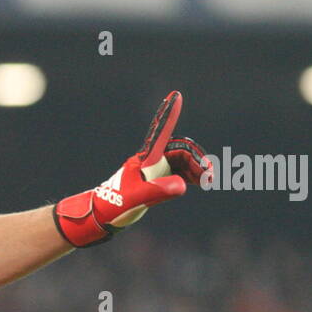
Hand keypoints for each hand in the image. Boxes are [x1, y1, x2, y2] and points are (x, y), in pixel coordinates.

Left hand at [53, 91, 212, 246]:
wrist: (103, 216)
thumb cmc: (116, 204)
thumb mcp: (138, 197)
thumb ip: (159, 190)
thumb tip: (182, 186)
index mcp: (146, 159)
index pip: (162, 133)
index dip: (169, 115)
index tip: (176, 95)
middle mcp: (152, 161)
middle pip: (180, 151)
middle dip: (197, 160)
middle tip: (209, 176)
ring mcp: (155, 171)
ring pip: (182, 163)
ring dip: (196, 169)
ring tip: (208, 181)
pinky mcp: (156, 182)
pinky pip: (178, 173)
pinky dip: (190, 176)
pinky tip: (199, 182)